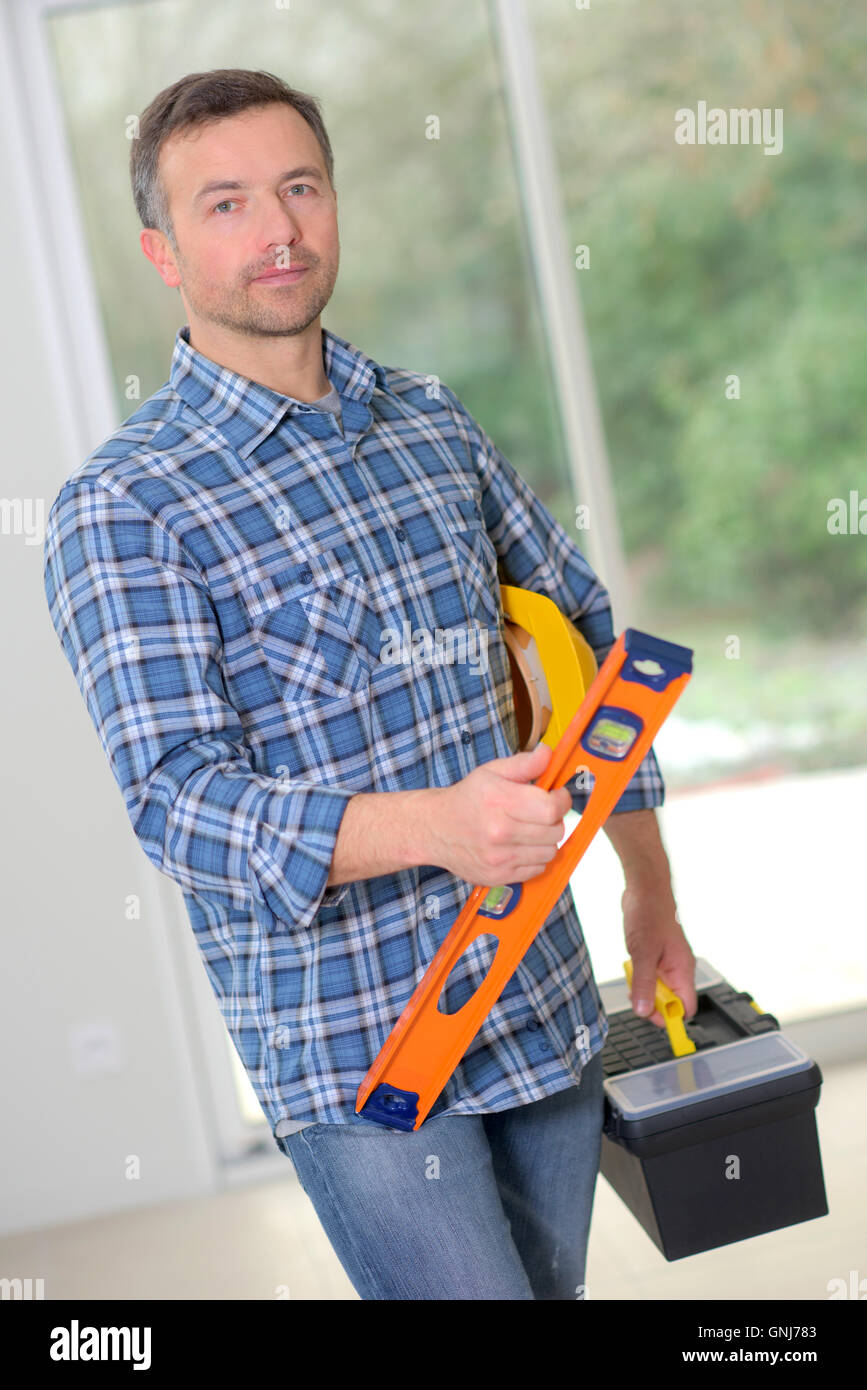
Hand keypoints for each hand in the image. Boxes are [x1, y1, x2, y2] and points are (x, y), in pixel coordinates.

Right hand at [428, 743, 571, 885]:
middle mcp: (499, 832)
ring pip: (550, 852)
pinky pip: (537, 869)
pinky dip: (535, 858)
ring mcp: (498, 858)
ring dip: (546, 840)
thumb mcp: (492, 772)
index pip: (551, 809)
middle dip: (554, 820)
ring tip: (530, 830)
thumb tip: (548, 753)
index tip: (558, 796)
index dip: (562, 801)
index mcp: (499, 801)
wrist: (434, 829)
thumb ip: (524, 763)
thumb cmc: (466, 799)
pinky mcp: (498, 876)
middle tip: (541, 813)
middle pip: (555, 831)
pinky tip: (520, 846)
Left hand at [621, 872, 696, 1027]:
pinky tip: (631, 963)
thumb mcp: (643, 953)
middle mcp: (678, 968)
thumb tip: (642, 1010)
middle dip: (651, 1002)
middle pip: (670, 1001)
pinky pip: (649, 975)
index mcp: (683, 969)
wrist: (644, 889)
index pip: (686, 1007)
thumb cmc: (649, 914)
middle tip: (635, 992)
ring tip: (632, 971)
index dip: (670, 1017)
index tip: (651, 1018)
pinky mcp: (656, 956)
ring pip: (657, 989)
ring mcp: (667, 962)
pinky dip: (638, 975)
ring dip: (642, 987)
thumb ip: (643, 984)